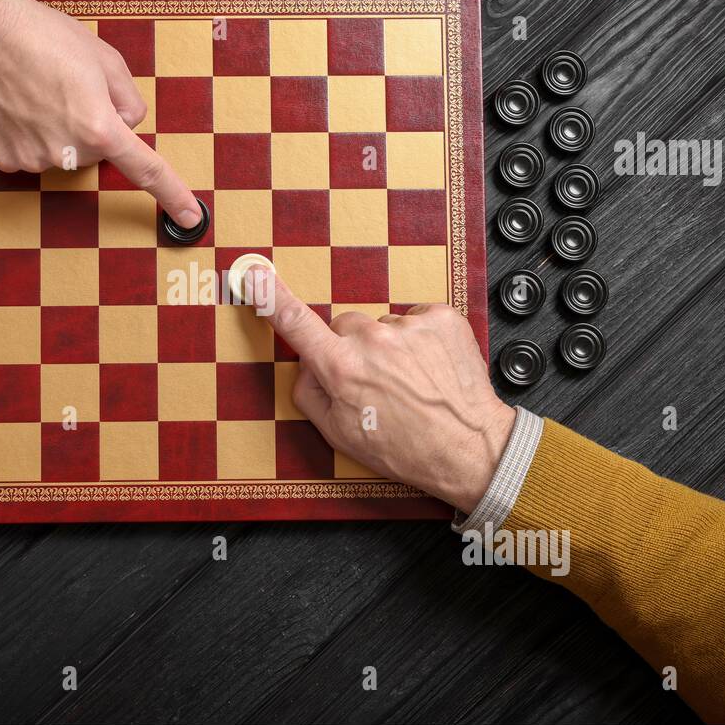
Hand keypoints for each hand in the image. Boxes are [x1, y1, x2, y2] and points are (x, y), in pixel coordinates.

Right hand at [0, 0, 201, 228]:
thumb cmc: (47, 38)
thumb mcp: (107, 61)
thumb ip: (129, 101)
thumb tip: (127, 125)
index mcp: (100, 127)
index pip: (145, 168)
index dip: (172, 195)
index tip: (191, 217)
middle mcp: (69, 152)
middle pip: (98, 152)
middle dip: (94, 127)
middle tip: (70, 90)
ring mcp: (35, 160)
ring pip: (66, 155)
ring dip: (61, 132)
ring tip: (40, 93)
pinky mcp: (8, 161)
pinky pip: (34, 156)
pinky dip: (32, 136)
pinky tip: (20, 107)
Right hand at [253, 269, 514, 514]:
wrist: (469, 449)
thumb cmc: (406, 448)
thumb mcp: (339, 434)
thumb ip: (310, 393)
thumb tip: (307, 365)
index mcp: (341, 369)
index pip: (295, 323)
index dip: (271, 297)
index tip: (255, 275)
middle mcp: (372, 341)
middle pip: (344, 327)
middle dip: (351, 349)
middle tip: (375, 383)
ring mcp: (408, 327)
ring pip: (383, 325)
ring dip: (390, 347)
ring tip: (411, 382)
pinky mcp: (440, 319)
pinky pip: (415, 319)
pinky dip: (420, 339)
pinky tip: (429, 368)